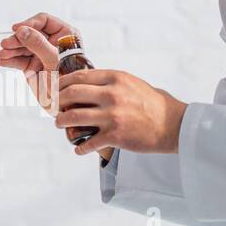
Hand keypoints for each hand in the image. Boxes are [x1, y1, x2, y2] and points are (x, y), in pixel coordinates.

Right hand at [0, 12, 75, 114]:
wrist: (67, 102)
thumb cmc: (69, 79)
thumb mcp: (54, 59)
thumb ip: (38, 44)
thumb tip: (21, 30)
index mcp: (64, 34)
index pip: (43, 21)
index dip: (29, 23)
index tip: (17, 29)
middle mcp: (51, 42)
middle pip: (29, 33)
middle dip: (17, 39)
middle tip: (5, 44)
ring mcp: (40, 53)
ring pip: (22, 46)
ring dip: (11, 50)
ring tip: (3, 55)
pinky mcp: (32, 65)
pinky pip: (19, 60)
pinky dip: (11, 61)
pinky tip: (3, 62)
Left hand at [56, 69, 187, 155]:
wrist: (172, 124)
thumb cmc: (153, 103)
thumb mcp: (131, 83)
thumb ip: (109, 82)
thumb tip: (85, 84)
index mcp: (115, 78)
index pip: (79, 77)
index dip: (61, 83)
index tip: (54, 88)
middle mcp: (112, 95)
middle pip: (71, 94)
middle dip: (57, 102)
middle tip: (53, 108)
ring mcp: (112, 116)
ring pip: (73, 117)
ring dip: (61, 122)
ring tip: (60, 124)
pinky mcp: (115, 136)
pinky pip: (88, 142)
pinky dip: (80, 147)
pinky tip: (79, 149)